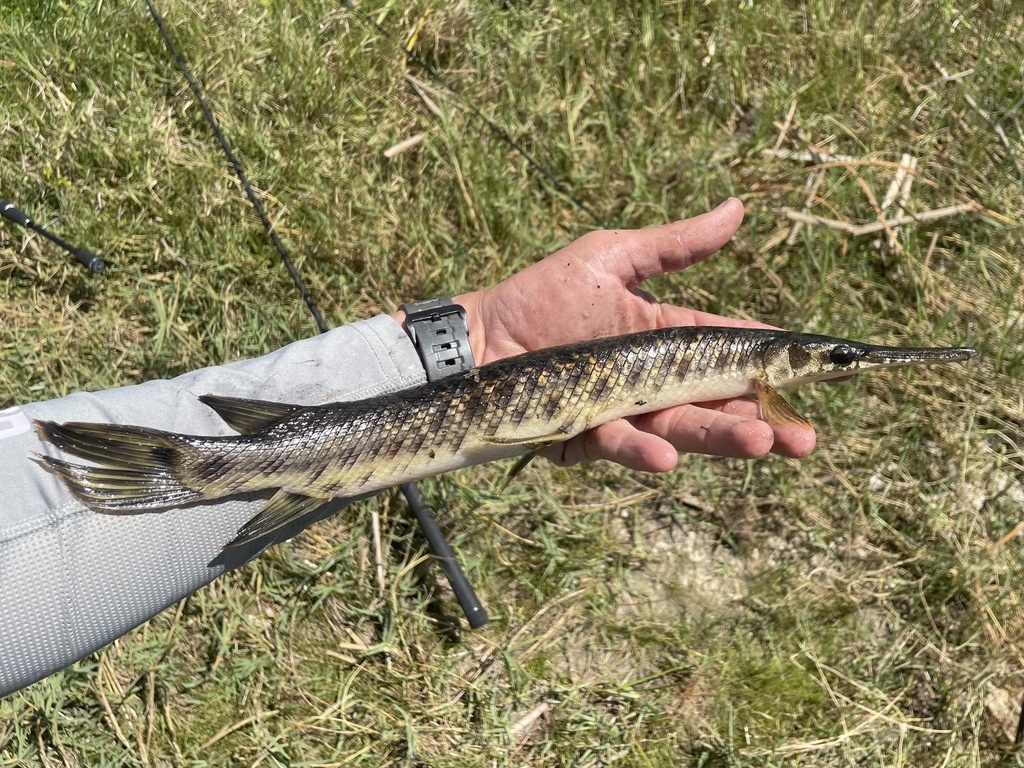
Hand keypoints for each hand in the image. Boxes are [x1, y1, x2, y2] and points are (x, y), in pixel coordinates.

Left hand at [396, 198, 815, 471]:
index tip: (823, 371)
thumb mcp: (612, 258)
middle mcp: (656, 383)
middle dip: (766, 420)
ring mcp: (625, 415)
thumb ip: (674, 246)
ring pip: (682, 430)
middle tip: (805, 438)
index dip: (775, 362)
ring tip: (760, 442)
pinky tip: (666, 453)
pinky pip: (620, 446)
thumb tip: (738, 208)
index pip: (733, 350)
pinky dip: (643, 450)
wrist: (478, 338)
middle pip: (720, 402)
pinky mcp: (587, 440)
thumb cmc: (541, 296)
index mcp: (669, 338)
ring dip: (721, 438)